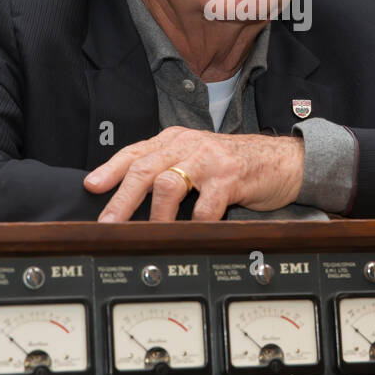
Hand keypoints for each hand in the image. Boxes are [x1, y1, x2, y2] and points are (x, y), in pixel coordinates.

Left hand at [84, 127, 303, 221]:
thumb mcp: (198, 158)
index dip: (110, 169)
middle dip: (122, 198)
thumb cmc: (236, 164)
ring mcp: (209, 160)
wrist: (283, 160)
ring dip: (155, 214)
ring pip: (169, 184)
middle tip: (108, 221)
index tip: (91, 186)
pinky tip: (189, 234)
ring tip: (148, 234)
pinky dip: (194, 224)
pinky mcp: (231, 177)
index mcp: (176, 140)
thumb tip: (131, 197)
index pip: (135, 152)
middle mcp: (188, 146)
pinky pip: (206, 206)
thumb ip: (169, 167)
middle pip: (145, 169)